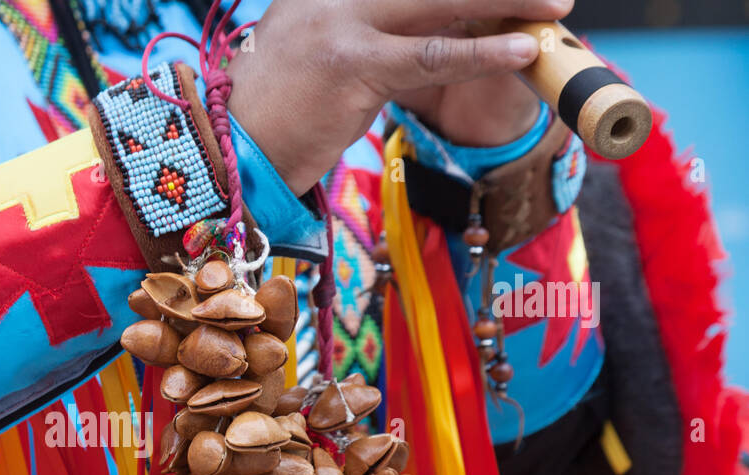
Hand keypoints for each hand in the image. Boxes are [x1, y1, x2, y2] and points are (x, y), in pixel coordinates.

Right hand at [227, 0, 573, 195]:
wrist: (226, 154)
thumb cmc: (265, 118)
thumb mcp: (303, 57)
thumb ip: (347, 30)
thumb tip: (400, 32)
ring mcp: (340, 25)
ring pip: (439, 4)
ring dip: (503, 3)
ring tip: (553, 4)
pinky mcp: (352, 66)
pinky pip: (431, 55)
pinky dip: (482, 50)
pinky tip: (523, 47)